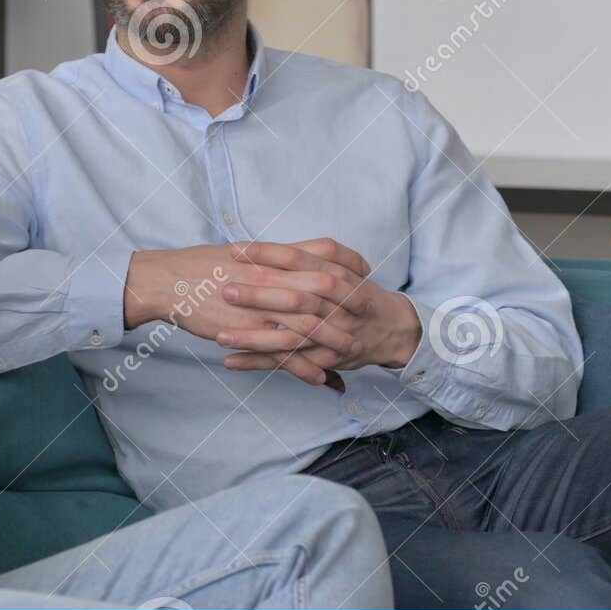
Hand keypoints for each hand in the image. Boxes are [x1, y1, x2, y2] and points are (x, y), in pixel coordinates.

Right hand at [123, 243, 371, 386]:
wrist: (170, 281)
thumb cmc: (202, 266)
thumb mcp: (240, 252)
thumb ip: (271, 256)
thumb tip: (293, 255)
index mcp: (272, 257)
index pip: (322, 252)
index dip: (347, 261)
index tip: (363, 270)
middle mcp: (272, 279)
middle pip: (324, 290)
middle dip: (350, 302)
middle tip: (367, 313)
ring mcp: (261, 307)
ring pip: (309, 326)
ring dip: (334, 341)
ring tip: (351, 352)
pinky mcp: (248, 332)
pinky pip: (283, 354)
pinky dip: (303, 368)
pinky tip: (318, 377)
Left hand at [217, 239, 422, 374]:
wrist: (391, 329)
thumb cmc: (357, 293)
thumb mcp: (343, 266)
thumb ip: (311, 254)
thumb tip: (265, 246)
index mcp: (335, 274)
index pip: (297, 259)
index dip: (266, 253)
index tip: (233, 249)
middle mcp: (333, 304)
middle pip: (294, 298)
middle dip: (258, 295)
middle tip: (224, 289)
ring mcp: (329, 335)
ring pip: (288, 336)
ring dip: (253, 337)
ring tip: (219, 336)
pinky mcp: (322, 359)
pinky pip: (287, 363)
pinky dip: (259, 363)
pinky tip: (230, 362)